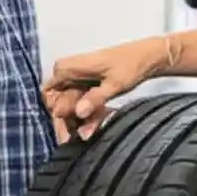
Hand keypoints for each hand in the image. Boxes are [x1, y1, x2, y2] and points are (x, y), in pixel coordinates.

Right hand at [42, 37, 169, 139]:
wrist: (147, 57)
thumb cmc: (131, 65)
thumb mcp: (115, 84)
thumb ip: (95, 98)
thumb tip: (79, 111)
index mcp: (68, 68)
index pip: (49, 95)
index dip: (57, 115)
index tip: (67, 131)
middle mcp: (67, 73)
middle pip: (58, 104)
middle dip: (68, 123)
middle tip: (77, 139)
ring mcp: (76, 80)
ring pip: (70, 107)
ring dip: (79, 122)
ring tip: (90, 134)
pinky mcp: (86, 87)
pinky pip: (81, 105)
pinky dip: (88, 115)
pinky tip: (95, 127)